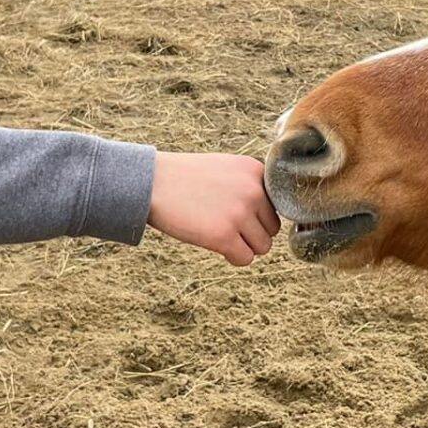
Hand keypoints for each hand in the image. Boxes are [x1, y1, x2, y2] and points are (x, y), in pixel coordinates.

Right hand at [147, 152, 280, 265]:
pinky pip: (245, 258)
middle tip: (225, 225)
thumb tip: (270, 218)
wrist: (152, 182)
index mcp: (255, 171)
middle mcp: (253, 191)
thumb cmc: (185, 178)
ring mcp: (240, 214)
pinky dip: (233, 257)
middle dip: (252, 232)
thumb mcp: (226, 168)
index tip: (234, 212)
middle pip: (272, 229)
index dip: (256, 214)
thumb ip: (250, 186)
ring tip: (220, 235)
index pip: (275, 206)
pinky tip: (216, 245)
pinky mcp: (224, 236)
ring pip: (262, 246)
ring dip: (244, 245)